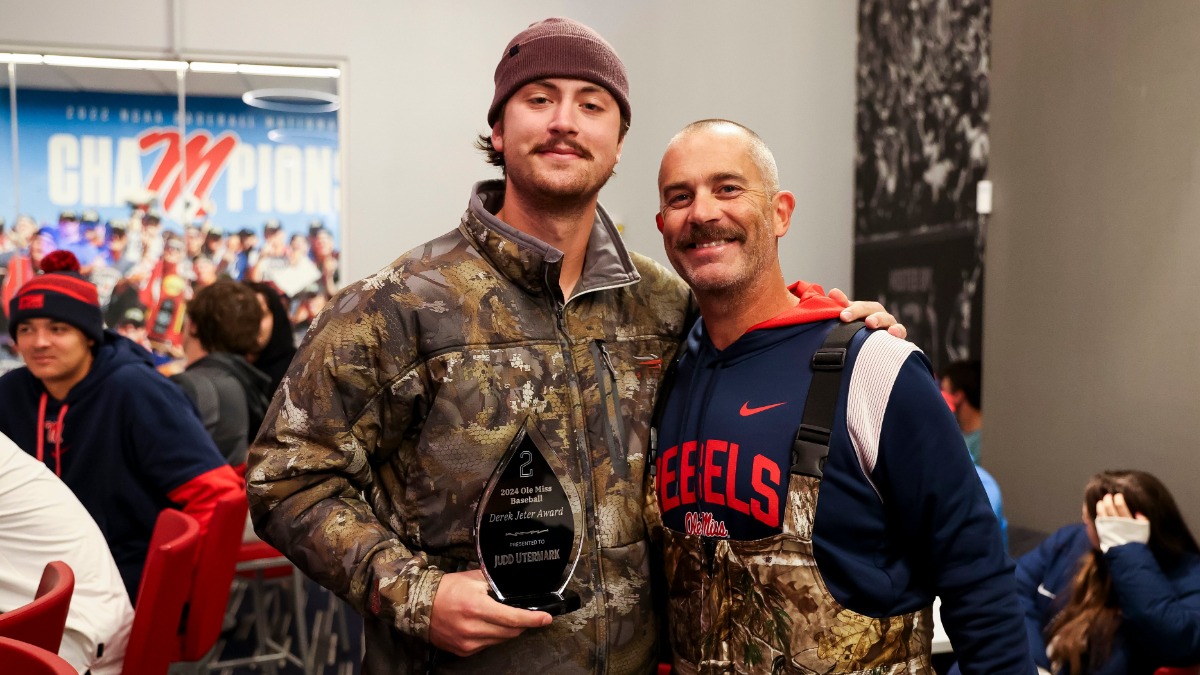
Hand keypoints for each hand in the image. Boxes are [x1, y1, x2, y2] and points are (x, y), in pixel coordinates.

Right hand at [429, 569, 551, 656]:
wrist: (419, 605)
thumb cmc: (447, 589)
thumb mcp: (473, 578)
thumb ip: (495, 582)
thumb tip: (515, 586)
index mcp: (477, 607)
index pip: (513, 618)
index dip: (533, 619)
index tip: (546, 619)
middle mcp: (473, 628)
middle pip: (510, 632)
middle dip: (521, 623)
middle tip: (523, 614)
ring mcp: (468, 642)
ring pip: (500, 640)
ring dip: (506, 630)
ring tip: (500, 617)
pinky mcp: (463, 651)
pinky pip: (487, 645)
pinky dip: (492, 636)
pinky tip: (485, 625)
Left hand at [828, 288, 906, 338]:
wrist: (876, 347)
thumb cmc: (861, 331)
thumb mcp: (851, 318)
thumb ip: (842, 306)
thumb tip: (833, 292)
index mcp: (865, 310)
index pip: (857, 305)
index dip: (849, 309)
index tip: (842, 315)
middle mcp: (878, 314)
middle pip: (870, 309)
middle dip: (858, 312)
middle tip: (847, 317)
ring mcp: (889, 323)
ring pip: (886, 318)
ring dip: (878, 319)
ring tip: (870, 323)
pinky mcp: (899, 334)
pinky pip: (901, 331)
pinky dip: (898, 330)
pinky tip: (892, 332)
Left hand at [1094, 493, 1149, 551]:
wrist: (1128, 556)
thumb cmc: (1137, 542)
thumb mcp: (1145, 532)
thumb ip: (1144, 521)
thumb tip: (1138, 512)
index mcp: (1128, 522)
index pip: (1121, 506)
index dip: (1118, 499)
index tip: (1118, 496)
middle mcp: (1117, 523)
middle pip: (1110, 507)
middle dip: (1108, 499)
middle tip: (1108, 496)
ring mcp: (1108, 527)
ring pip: (1102, 512)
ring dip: (1101, 505)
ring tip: (1101, 501)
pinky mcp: (1102, 532)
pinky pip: (1098, 520)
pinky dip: (1097, 513)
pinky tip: (1098, 510)